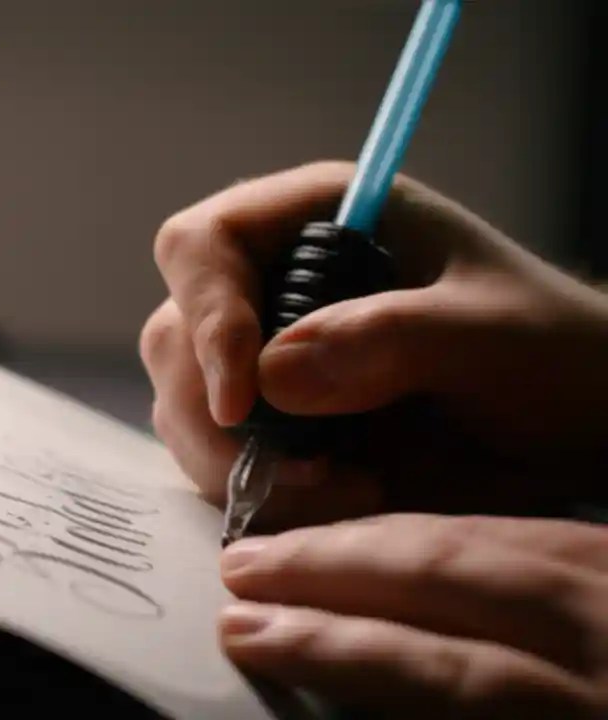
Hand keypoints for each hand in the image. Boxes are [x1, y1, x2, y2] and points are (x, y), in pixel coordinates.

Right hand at [141, 161, 607, 527]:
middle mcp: (273, 283)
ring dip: (236, 464)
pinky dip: (257, 492)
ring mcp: (265, 357)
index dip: (207, 315)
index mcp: (318, 221)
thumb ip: (390, 338)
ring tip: (340, 490)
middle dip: (215, 413)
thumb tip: (271, 376)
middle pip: (176, 333)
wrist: (581, 425)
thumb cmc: (552, 353)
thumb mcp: (492, 333)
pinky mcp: (272, 425)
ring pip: (185, 406)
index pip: (205, 246)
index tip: (242, 400)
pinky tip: (332, 499)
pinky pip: (219, 459)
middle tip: (298, 473)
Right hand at [217, 514, 607, 718]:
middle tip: (241, 566)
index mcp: (582, 709)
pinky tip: (414, 530)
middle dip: (327, 566)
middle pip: (444, 575)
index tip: (245, 630)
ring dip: (378, 535)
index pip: (436, 668)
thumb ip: (454, 700)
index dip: (329, 646)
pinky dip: (461, 523)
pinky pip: (544, 522)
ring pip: (488, 535)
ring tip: (299, 542)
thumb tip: (354, 684)